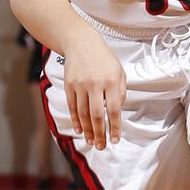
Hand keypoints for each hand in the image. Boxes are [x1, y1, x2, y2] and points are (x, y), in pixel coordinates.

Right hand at [63, 32, 125, 151]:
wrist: (81, 43)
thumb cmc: (103, 58)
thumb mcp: (119, 71)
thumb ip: (120, 92)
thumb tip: (116, 111)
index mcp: (111, 81)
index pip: (114, 109)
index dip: (115, 127)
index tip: (115, 139)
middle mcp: (95, 83)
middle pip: (97, 115)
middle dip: (99, 133)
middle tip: (101, 146)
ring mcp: (80, 85)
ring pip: (83, 113)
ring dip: (87, 130)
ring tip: (91, 141)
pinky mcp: (69, 85)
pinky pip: (72, 107)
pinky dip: (76, 120)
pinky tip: (80, 130)